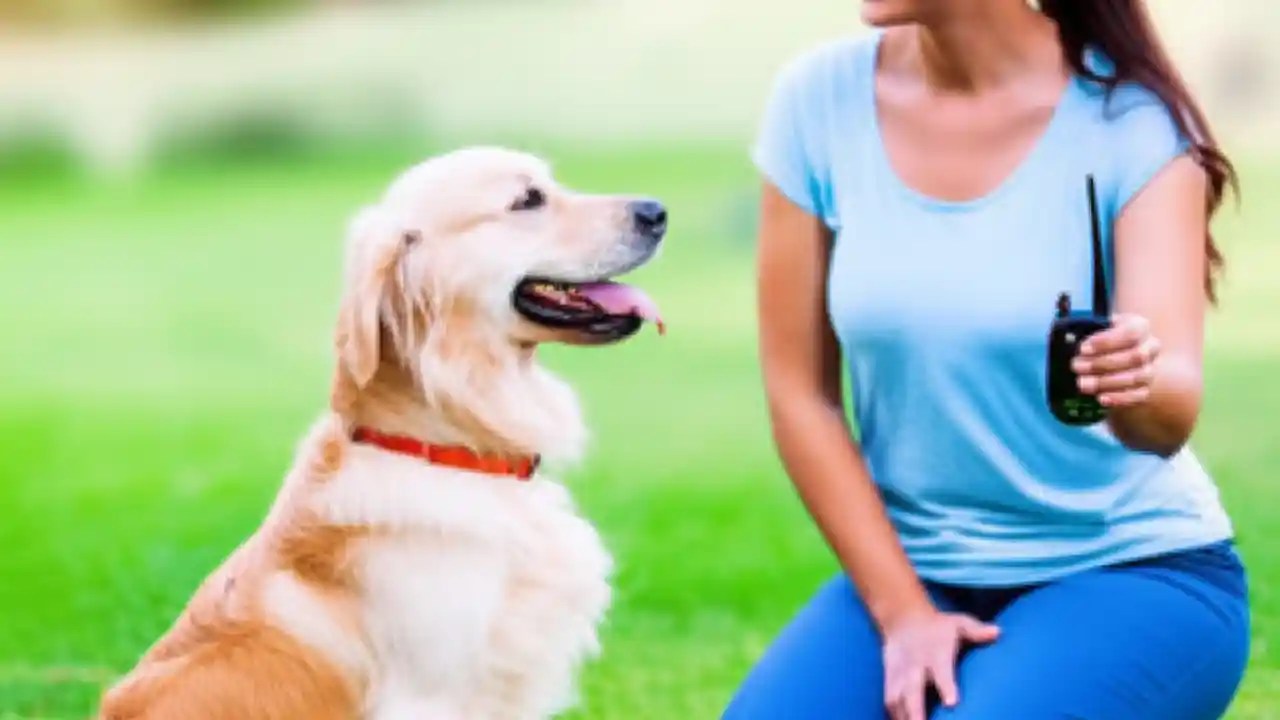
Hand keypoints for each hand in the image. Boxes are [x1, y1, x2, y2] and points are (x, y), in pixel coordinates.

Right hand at [881, 610, 999, 719]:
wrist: (902, 619)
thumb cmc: (939, 627)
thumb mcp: (958, 624)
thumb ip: (976, 630)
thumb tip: (997, 632)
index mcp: (936, 653)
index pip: (941, 671)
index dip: (946, 686)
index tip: (952, 703)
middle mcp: (915, 666)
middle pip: (913, 690)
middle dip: (916, 712)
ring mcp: (900, 674)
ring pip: (896, 699)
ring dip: (903, 718)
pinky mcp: (889, 680)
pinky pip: (890, 702)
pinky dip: (896, 716)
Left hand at [1073, 313, 1160, 407]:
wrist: (1120, 355)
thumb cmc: (1105, 338)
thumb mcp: (1098, 327)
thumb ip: (1088, 331)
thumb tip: (1071, 343)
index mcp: (1140, 326)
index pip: (1131, 333)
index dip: (1107, 341)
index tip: (1083, 348)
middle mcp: (1150, 347)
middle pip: (1134, 357)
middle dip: (1102, 363)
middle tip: (1077, 366)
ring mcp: (1150, 369)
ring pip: (1135, 377)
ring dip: (1105, 382)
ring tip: (1082, 383)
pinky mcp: (1145, 388)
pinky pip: (1138, 396)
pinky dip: (1119, 398)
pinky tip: (1101, 398)